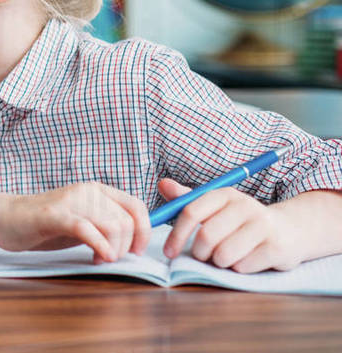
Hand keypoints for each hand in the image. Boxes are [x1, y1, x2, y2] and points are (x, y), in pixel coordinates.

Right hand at [0, 182, 150, 263]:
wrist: (6, 217)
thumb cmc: (45, 224)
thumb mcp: (83, 221)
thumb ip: (106, 225)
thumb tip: (135, 239)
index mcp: (96, 190)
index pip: (136, 207)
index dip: (144, 232)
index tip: (135, 251)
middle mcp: (87, 191)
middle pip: (126, 221)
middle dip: (125, 247)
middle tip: (109, 259)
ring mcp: (71, 201)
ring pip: (112, 226)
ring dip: (113, 250)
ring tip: (98, 259)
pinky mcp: (55, 215)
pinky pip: (88, 229)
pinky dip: (100, 246)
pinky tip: (98, 257)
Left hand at [157, 178, 302, 272]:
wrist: (290, 229)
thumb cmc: (241, 220)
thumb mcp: (216, 207)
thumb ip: (187, 199)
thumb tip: (162, 184)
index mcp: (225, 194)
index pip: (190, 212)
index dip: (176, 235)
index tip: (168, 252)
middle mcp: (245, 206)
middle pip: (206, 236)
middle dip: (199, 252)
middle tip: (203, 256)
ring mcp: (263, 226)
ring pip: (223, 255)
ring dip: (219, 262)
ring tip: (226, 256)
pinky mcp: (277, 247)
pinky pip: (243, 267)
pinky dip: (238, 268)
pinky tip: (246, 260)